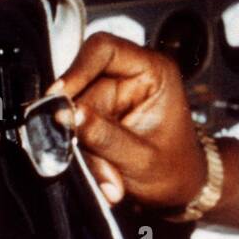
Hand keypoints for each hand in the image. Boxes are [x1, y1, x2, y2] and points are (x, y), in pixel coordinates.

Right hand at [48, 34, 206, 208]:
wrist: (180, 188)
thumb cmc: (175, 169)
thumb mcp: (143, 158)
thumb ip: (105, 136)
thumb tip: (69, 115)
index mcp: (153, 71)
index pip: (104, 50)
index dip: (77, 69)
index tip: (59, 96)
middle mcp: (130, 77)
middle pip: (83, 87)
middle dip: (82, 128)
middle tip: (90, 160)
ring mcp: (112, 96)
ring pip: (76, 112)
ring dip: (85, 148)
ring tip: (109, 177)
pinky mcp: (99, 115)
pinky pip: (77, 128)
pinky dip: (85, 154)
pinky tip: (105, 173)